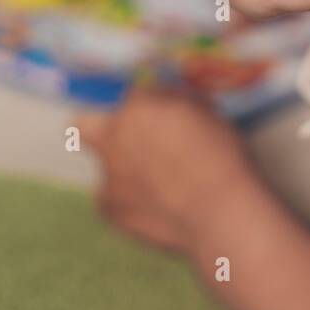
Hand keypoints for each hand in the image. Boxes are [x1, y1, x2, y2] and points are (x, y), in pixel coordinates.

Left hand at [76, 87, 248, 254]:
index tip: (165, 121)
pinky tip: (159, 210)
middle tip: (130, 145)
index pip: (135, 97)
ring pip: (108, 168)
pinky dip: (132, 203)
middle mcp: (114, 138)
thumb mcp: (208, 115)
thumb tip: (173, 106)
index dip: (152, 109)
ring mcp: (107, 176)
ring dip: (127, 173)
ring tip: (163, 190)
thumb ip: (179, 106)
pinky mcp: (109, 210)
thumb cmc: (223, 159)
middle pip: (85, 126)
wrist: (221, 212)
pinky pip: (114, 200)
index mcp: (139, 109)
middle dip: (101, 131)